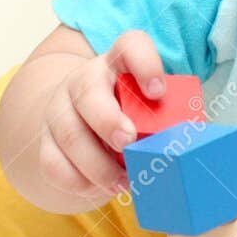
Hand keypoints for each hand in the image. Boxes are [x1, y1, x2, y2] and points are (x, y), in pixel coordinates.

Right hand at [37, 29, 164, 202]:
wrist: (84, 123)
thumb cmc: (132, 117)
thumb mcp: (151, 108)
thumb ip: (168, 117)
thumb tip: (192, 147)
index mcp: (120, 64)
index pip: (131, 46)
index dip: (145, 64)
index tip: (159, 91)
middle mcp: (85, 80)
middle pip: (88, 91)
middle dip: (107, 120)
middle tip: (128, 143)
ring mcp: (60, 109)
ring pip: (69, 134)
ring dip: (97, 165)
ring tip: (123, 183)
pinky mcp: (45, 141)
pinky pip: (52, 163)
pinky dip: (78, 182)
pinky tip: (99, 189)